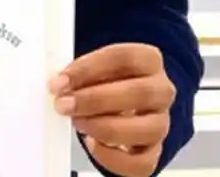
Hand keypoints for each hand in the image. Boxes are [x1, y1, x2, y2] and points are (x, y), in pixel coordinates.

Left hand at [50, 43, 174, 176]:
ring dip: (104, 126)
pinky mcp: (153, 151)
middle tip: (64, 104)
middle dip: (94, 99)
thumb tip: (59, 84)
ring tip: (77, 122)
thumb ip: (81, 72)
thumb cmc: (106, 82)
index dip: (89, 68)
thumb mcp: (96, 68)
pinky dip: (112, 156)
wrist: (121, 105)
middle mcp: (161, 91)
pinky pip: (140, 162)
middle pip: (138, 92)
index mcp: (148, 60)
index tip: (62, 80)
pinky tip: (92, 143)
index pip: (124, 58)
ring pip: (146, 128)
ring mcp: (160, 122)